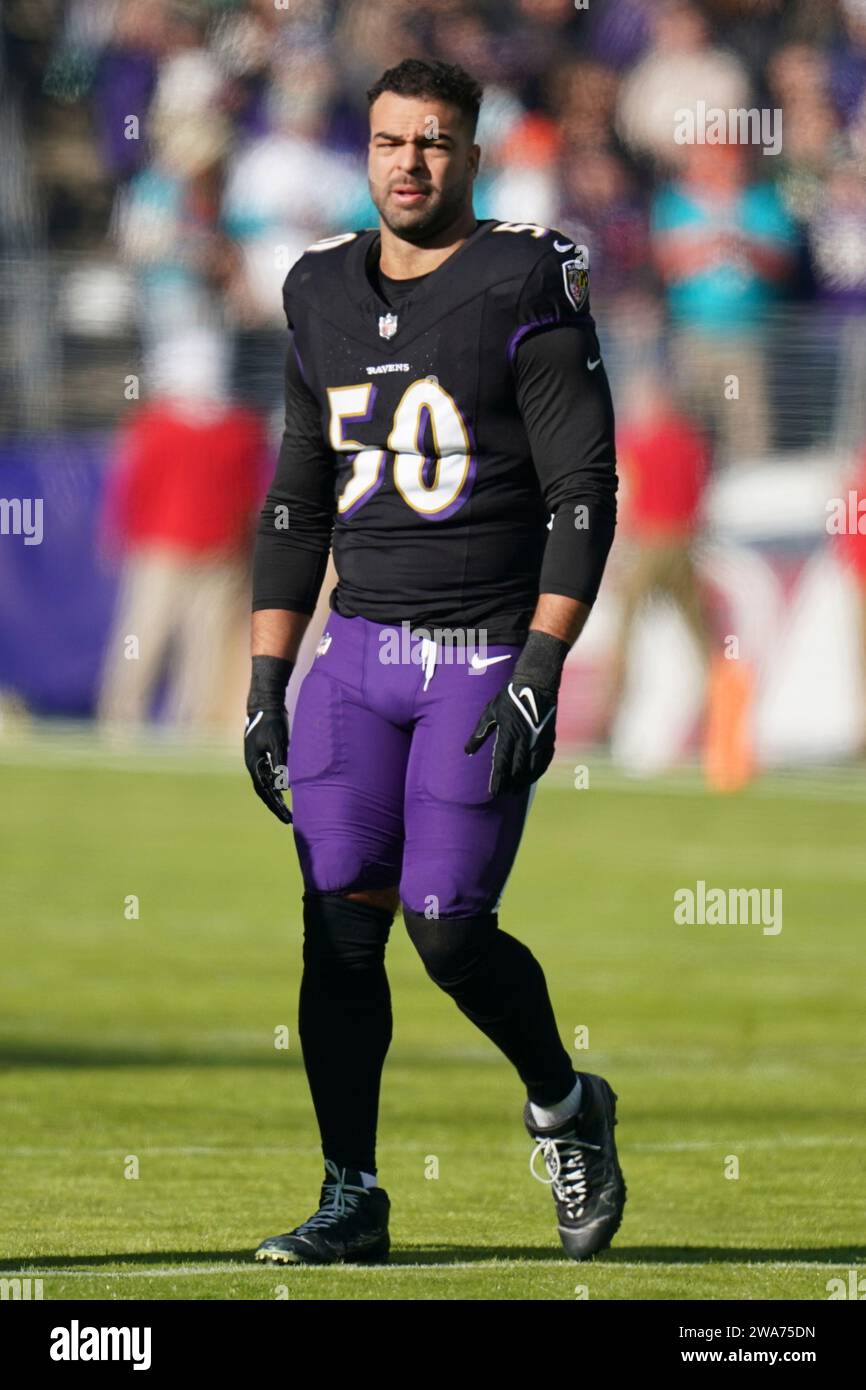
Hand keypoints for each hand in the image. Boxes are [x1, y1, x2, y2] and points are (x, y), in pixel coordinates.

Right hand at [244, 707, 291, 823]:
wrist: (265, 704)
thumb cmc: (272, 722)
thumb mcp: (278, 743)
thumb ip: (280, 764)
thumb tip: (284, 786)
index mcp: (254, 764)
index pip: (265, 791)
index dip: (275, 805)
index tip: (286, 817)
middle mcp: (254, 765)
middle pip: (264, 791)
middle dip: (275, 806)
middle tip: (288, 820)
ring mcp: (257, 759)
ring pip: (266, 784)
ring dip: (275, 797)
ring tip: (286, 810)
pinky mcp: (263, 754)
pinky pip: (269, 774)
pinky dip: (276, 784)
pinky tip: (285, 789)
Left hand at [465, 679, 557, 795]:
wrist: (536, 685)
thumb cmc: (509, 697)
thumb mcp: (490, 712)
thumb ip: (479, 733)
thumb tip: (467, 750)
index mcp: (509, 733)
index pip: (502, 763)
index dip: (498, 780)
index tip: (494, 792)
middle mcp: (525, 740)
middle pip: (518, 770)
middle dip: (511, 784)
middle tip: (504, 794)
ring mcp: (539, 741)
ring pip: (533, 768)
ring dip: (525, 781)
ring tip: (517, 791)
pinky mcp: (549, 739)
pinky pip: (545, 761)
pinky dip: (538, 771)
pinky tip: (533, 777)